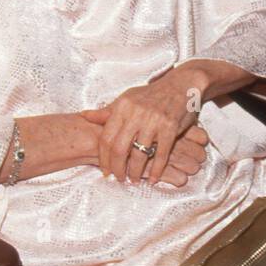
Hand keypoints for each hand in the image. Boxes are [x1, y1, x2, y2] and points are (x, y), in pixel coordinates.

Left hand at [79, 69, 202, 184]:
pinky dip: (156, 170)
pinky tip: (153, 179)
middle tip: (118, 178)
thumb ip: (107, 111)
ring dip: (136, 172)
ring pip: (139, 154)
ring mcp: (153, 121)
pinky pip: (161, 155)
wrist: (181, 85)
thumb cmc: (151, 95)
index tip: (104, 170)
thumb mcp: (127, 98)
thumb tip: (84, 116)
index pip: (106, 137)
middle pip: (120, 149)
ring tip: (134, 180)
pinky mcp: (170, 128)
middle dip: (117, 168)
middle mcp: (136, 113)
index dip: (103, 158)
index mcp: (122, 106)